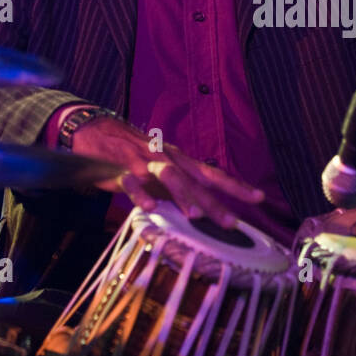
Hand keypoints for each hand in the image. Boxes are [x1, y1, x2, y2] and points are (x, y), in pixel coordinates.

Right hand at [71, 116, 263, 227]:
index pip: (212, 174)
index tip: (259, 198)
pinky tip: (148, 208)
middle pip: (196, 180)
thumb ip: (180, 186)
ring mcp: (144, 163)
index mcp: (179, 160)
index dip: (236, 185)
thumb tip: (205, 209)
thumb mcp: (162, 168)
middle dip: (216, 202)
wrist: (95, 132)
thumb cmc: (133, 155)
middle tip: (232, 223)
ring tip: (196, 216)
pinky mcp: (120, 169)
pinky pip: (131, 183)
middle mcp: (167, 160)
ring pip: (169, 177)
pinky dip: (140, 195)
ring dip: (183, 196)